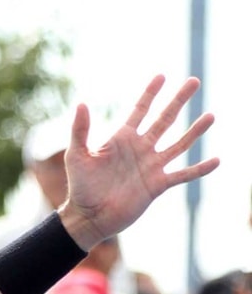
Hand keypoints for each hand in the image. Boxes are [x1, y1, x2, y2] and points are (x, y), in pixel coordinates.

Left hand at [60, 76, 217, 248]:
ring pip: (179, 144)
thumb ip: (80, 130)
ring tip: (210, 115)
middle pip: (165, 119)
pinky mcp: (158, 185)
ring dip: (195, 131)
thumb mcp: (77, 155)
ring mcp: (151, 166)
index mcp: (122, 139)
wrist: (89, 217)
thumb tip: (81, 104)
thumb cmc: (80, 186)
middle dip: (178, 100)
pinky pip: (183, 175)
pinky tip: (216, 160)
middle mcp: (140, 149)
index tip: (162, 76)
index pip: (140, 110)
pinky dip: (199, 169)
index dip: (150, 93)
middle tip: (194, 81)